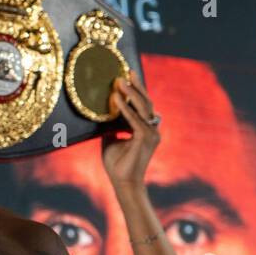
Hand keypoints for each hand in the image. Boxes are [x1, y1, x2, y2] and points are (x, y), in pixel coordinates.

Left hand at [102, 72, 160, 187]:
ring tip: (120, 82)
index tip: (128, 75)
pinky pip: (135, 120)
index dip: (137, 90)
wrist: (123, 183)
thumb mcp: (111, 139)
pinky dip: (126, 109)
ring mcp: (151, 134)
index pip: (143, 105)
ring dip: (131, 93)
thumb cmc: (117, 164)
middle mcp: (152, 129)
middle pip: (146, 102)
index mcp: (146, 129)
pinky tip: (116, 99)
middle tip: (127, 71)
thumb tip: (103, 113)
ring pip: (143, 108)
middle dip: (137, 86)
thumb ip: (111, 126)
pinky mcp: (145, 139)